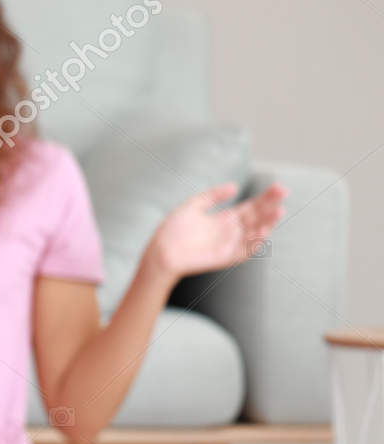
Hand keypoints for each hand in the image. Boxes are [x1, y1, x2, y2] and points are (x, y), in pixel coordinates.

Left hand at [145, 181, 287, 281]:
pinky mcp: (225, 258)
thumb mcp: (193, 206)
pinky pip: (245, 251)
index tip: (279, 187)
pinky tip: (263, 231)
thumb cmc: (172, 230)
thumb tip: (235, 186)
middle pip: (257, 217)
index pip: (252, 206)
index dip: (266, 197)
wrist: (159, 252)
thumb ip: (213, 196)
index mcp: (225, 218)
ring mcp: (229, 245)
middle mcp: (231, 231)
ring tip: (278, 211)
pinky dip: (255, 243)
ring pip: (255, 233)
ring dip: (268, 223)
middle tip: (283, 192)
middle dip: (271, 205)